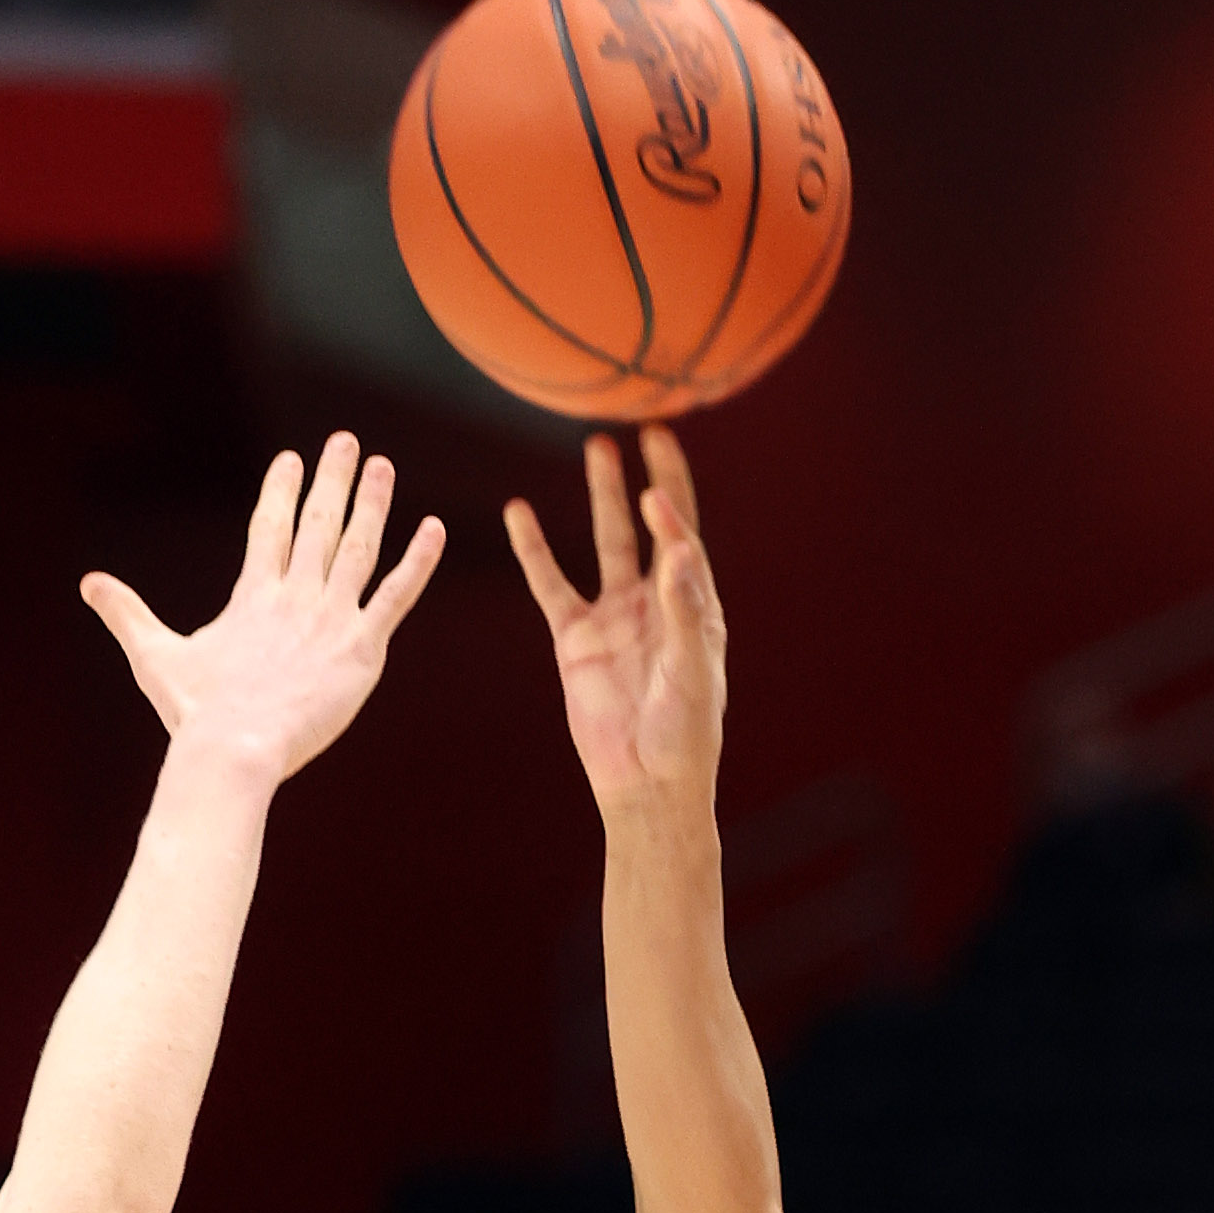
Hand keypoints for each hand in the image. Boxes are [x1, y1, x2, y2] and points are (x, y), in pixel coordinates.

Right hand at [81, 435, 443, 782]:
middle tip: (346, 441)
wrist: (234, 749)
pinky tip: (435, 529)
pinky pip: (396, 596)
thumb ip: (127, 614)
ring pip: (359, 548)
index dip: (282, 490)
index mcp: (252, 595)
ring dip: (373, 504)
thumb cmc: (195, 713)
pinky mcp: (361, 649)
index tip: (292, 459)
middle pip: (317, 523)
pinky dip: (417, 562)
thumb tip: (88, 583)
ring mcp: (331, 619)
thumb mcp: (155, 656)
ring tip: (382, 467)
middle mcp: (295, 596)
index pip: (269, 527)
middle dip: (332, 479)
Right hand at [505, 428, 724, 821]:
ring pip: (606, 541)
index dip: (673, 502)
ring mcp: (614, 617)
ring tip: (596, 446)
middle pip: (651, 525)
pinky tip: (518, 512)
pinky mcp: (575, 638)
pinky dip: (534, 550)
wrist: (644, 785)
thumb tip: (681, 545)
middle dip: (650, 479)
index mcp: (695, 608)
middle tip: (644, 428)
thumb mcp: (691, 670)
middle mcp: (655, 604)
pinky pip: (551, 584)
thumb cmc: (683, 735)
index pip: (684, 539)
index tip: (656, 472)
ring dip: (602, 496)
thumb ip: (684, 607)